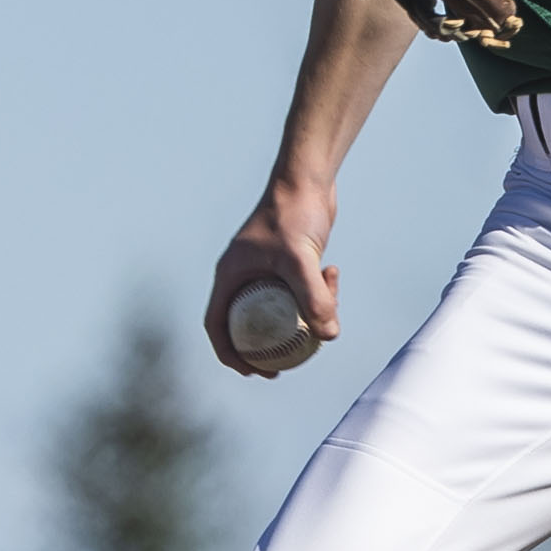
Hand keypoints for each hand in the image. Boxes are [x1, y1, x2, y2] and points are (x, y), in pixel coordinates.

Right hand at [205, 180, 340, 377]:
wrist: (307, 178)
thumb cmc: (295, 213)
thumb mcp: (301, 259)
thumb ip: (314, 296)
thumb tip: (328, 337)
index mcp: (230, 276)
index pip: (217, 325)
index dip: (229, 353)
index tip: (252, 371)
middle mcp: (243, 274)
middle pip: (246, 322)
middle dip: (264, 348)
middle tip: (284, 367)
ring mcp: (265, 268)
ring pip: (278, 307)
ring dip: (301, 315)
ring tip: (325, 314)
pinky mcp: (288, 261)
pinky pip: (298, 289)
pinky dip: (315, 290)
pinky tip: (333, 273)